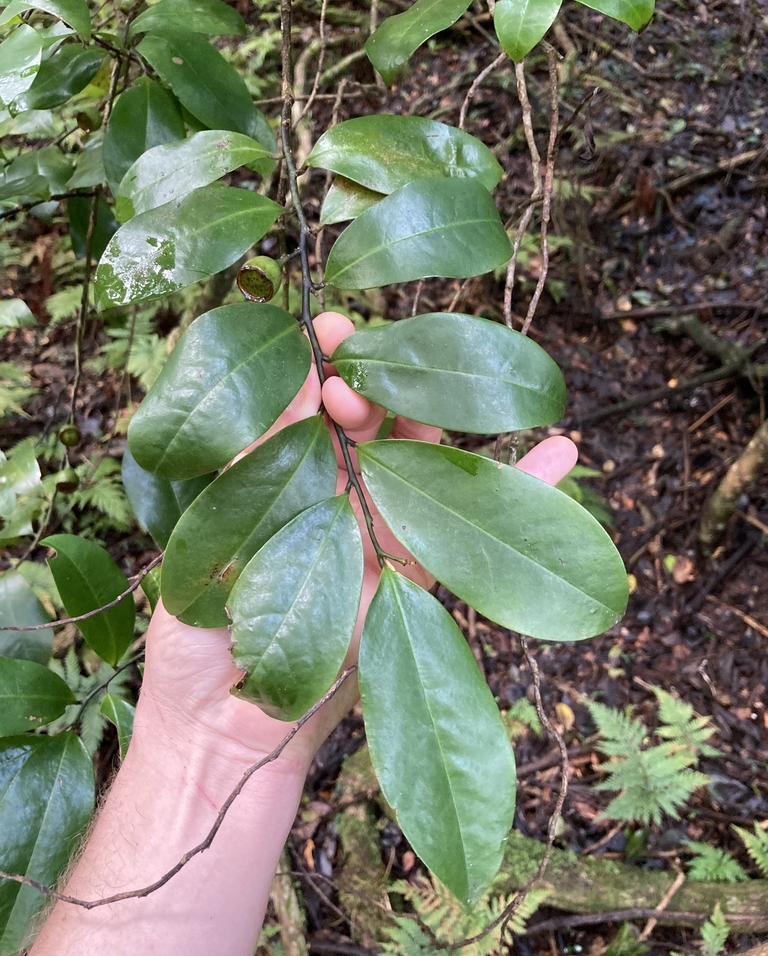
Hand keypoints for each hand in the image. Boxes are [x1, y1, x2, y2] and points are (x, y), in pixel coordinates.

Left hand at [138, 312, 577, 774]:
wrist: (227, 737)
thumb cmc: (195, 639)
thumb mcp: (209, 538)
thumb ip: (250, 465)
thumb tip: (286, 380)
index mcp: (282, 487)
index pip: (311, 410)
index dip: (324, 365)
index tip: (329, 329)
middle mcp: (335, 504)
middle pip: (374, 428)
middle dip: (377, 387)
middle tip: (360, 374)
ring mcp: (380, 539)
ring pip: (426, 466)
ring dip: (441, 420)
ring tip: (458, 385)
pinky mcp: (417, 581)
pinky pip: (467, 533)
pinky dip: (521, 492)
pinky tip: (561, 449)